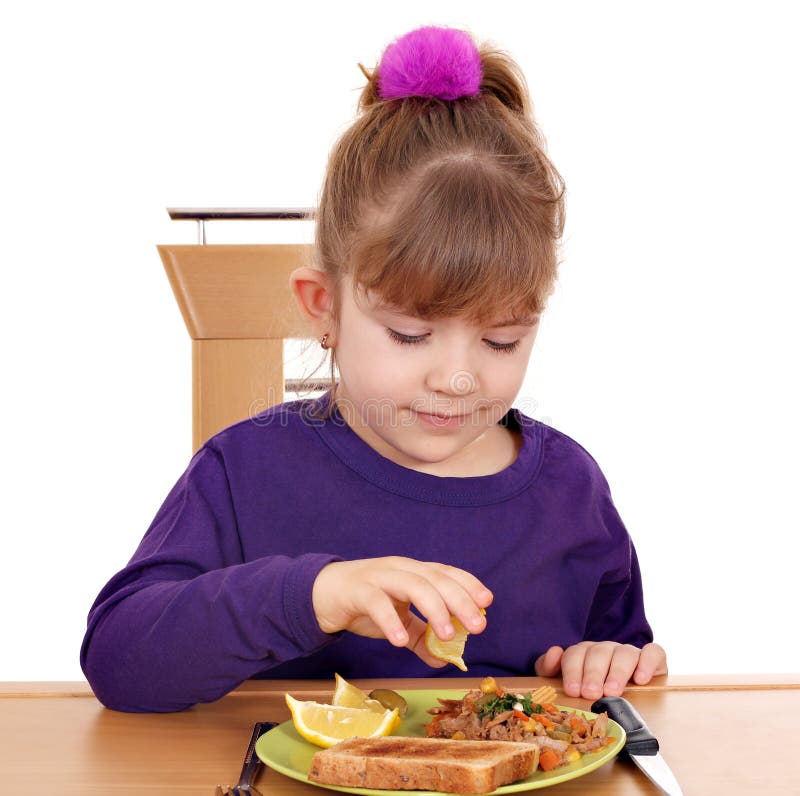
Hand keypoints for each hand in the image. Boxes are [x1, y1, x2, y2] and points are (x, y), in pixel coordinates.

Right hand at [312, 556, 492, 666]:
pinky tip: (401, 642)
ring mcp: (379, 576)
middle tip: (477, 626)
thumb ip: (420, 638)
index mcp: (413, 572)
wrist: (321, 594)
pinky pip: (377, 602)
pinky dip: (391, 621)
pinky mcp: (358, 590)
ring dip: (433, 608)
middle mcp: (400, 569)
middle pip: (435, 579)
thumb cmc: (365, 603)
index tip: (487, 603)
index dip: (468, 584)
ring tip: (446, 635)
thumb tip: (444, 661)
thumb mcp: (398, 620)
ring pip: (412, 584)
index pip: (446, 573)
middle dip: (459, 601)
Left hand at [534, 641, 666, 698]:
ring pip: (624, 653)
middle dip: (593, 673)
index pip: (575, 654)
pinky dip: (647, 663)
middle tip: (591, 693)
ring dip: (617, 672)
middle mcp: (606, 649)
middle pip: (598, 653)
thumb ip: (551, 668)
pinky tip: (642, 679)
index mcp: (584, 652)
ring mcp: (629, 652)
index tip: (573, 691)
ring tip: (612, 691)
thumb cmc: (593, 689)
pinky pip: (653, 653)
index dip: (573, 671)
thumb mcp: (568, 681)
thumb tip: (554, 652)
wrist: (631, 694)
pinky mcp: (653, 659)